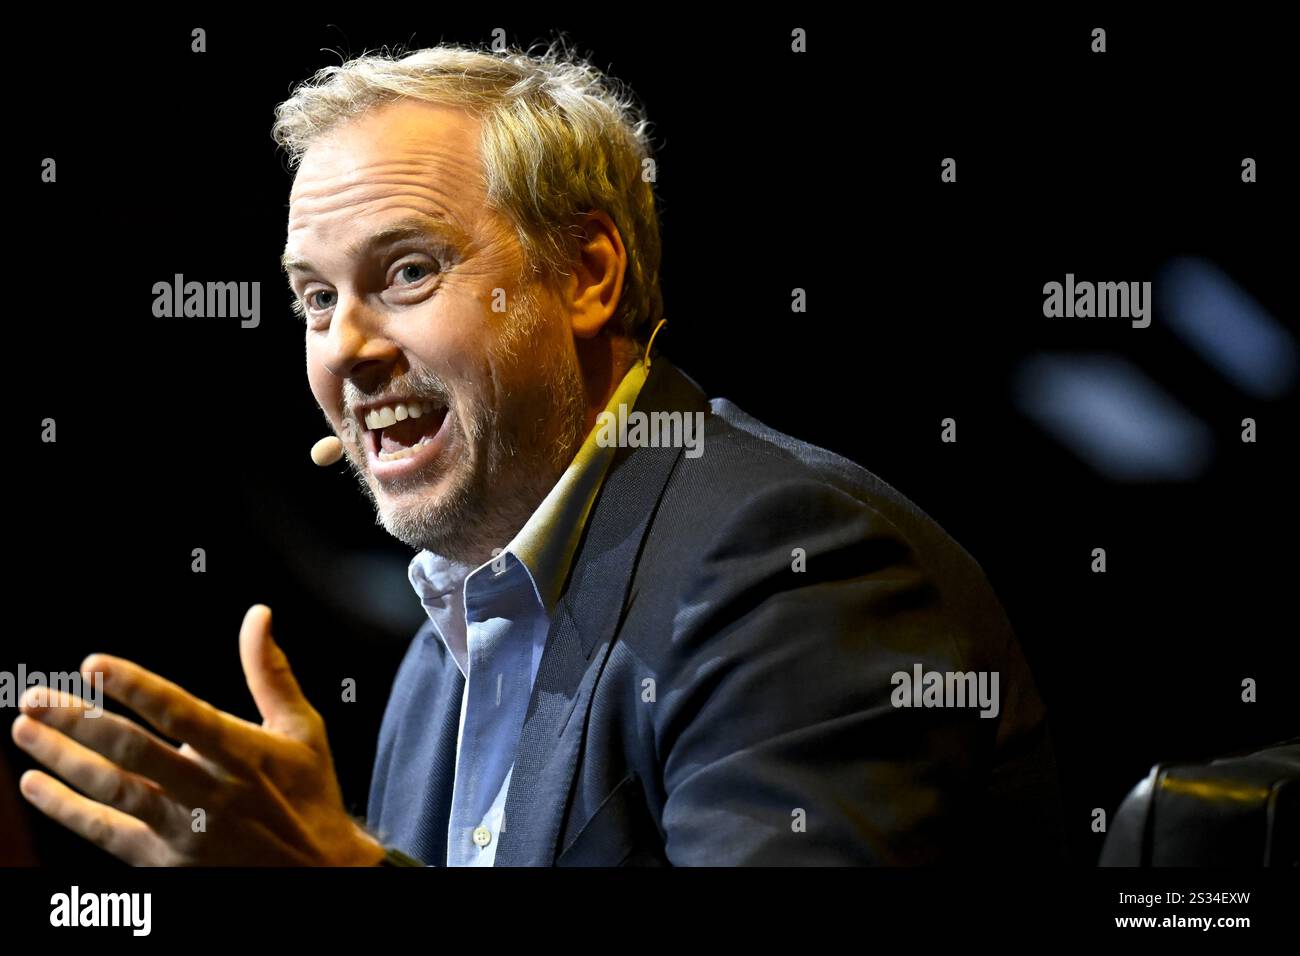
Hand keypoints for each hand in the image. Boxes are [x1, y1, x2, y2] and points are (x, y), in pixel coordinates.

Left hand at [10, 604, 386, 866]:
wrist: (321, 872)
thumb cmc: (309, 791)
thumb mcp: (302, 728)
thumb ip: (271, 672)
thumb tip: (258, 615)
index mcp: (243, 753)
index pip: (181, 714)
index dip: (136, 687)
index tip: (94, 663)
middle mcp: (210, 792)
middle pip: (133, 753)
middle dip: (79, 722)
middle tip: (35, 697)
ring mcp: (184, 831)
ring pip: (112, 790)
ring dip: (62, 760)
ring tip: (25, 730)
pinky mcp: (165, 861)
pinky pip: (106, 833)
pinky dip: (67, 810)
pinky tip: (35, 785)